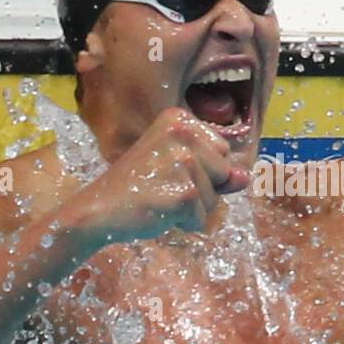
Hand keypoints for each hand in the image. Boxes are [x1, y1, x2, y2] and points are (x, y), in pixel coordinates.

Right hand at [72, 107, 249, 243]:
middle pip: (224, 173)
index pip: (222, 151)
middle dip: (201, 189)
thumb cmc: (137, 186)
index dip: (201, 170)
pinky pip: (202, 218)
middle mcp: (183, 134)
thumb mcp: (177, 168)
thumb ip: (216, 171)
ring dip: (191, 208)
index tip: (165, 170)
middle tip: (162, 186)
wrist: (98, 209)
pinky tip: (158, 212)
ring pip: (215, 198)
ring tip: (159, 198)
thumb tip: (245, 178)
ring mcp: (184, 162)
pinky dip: (184, 224)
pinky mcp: (183, 193)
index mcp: (180, 119)